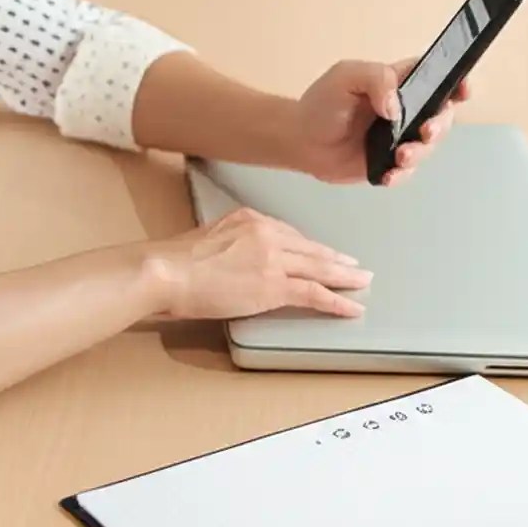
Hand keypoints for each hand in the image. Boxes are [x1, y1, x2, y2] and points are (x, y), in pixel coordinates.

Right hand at [144, 207, 371, 318]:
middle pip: (310, 249)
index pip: (289, 234)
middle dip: (335, 259)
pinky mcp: (274, 286)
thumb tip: (234, 262)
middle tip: (355, 265)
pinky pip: (314, 293)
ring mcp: (273, 259)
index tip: (320, 254)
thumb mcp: (207, 240)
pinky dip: (337, 301)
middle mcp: (266, 233)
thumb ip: (229, 245)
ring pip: (319, 268)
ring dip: (345, 277)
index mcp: (249, 220)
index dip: (309, 248)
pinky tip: (351, 306)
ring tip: (362, 282)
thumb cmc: (174, 263)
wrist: (166, 271)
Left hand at [289, 59, 469, 185]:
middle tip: (426, 132)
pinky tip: (388, 175)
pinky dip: (401, 174)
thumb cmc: (322, 103)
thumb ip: (375, 79)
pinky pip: (406, 171)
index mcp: (400, 83)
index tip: (462, 90)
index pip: (437, 78)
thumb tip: (396, 107)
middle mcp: (406, 110)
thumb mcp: (345, 76)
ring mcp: (399, 137)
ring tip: (400, 157)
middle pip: (441, 114)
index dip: (457, 82)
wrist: (301, 141)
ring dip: (420, 152)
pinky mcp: (388, 163)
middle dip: (441, 124)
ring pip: (428, 145)